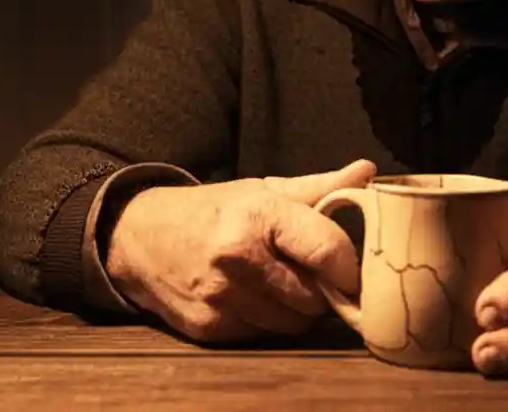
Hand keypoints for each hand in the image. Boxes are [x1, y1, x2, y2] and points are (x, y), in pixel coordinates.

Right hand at [105, 159, 376, 342]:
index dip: (349, 267)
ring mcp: (221, 296)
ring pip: (292, 323)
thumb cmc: (212, 211)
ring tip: (280, 284)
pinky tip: (251, 298)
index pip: (326, 250)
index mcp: (258, 215)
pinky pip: (262, 335)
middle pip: (315, 297)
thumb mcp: (262, 191)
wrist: (139, 237)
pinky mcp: (208, 326)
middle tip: (309, 274)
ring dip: (295, 310)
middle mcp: (238, 257)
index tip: (351, 270)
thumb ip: (319, 188)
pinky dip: (265, 321)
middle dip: (320, 289)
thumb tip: (367, 171)